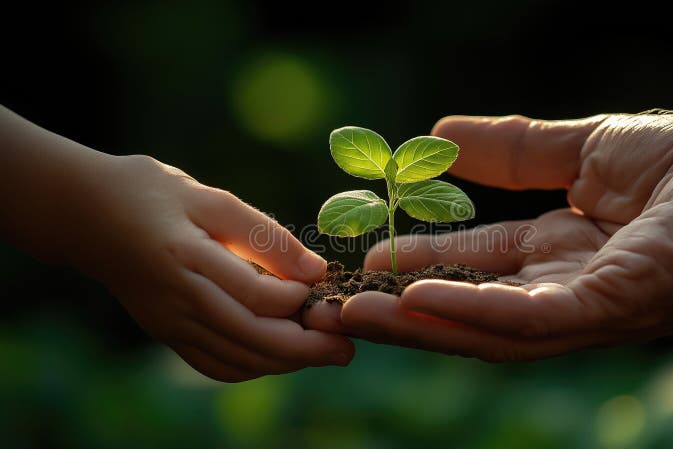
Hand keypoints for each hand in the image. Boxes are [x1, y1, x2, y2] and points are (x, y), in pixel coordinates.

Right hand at [82, 155, 355, 379]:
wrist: (84, 214)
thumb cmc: (151, 193)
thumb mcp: (210, 198)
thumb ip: (264, 236)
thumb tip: (317, 271)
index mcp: (188, 259)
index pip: (256, 296)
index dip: (297, 299)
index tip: (326, 290)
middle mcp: (177, 301)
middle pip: (252, 340)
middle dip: (307, 350)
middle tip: (347, 350)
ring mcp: (168, 324)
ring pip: (237, 361)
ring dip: (285, 363)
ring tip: (322, 353)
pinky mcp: (165, 333)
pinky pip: (214, 365)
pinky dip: (252, 367)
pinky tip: (279, 356)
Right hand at [305, 113, 672, 360]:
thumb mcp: (580, 149)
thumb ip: (513, 150)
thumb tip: (439, 136)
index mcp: (560, 259)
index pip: (475, 270)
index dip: (420, 266)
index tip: (366, 258)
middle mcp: (566, 294)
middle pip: (470, 313)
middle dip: (402, 312)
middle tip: (338, 306)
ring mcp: (588, 308)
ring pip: (488, 330)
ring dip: (419, 325)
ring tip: (357, 314)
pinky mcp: (613, 306)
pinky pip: (531, 320)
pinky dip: (472, 313)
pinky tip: (420, 301)